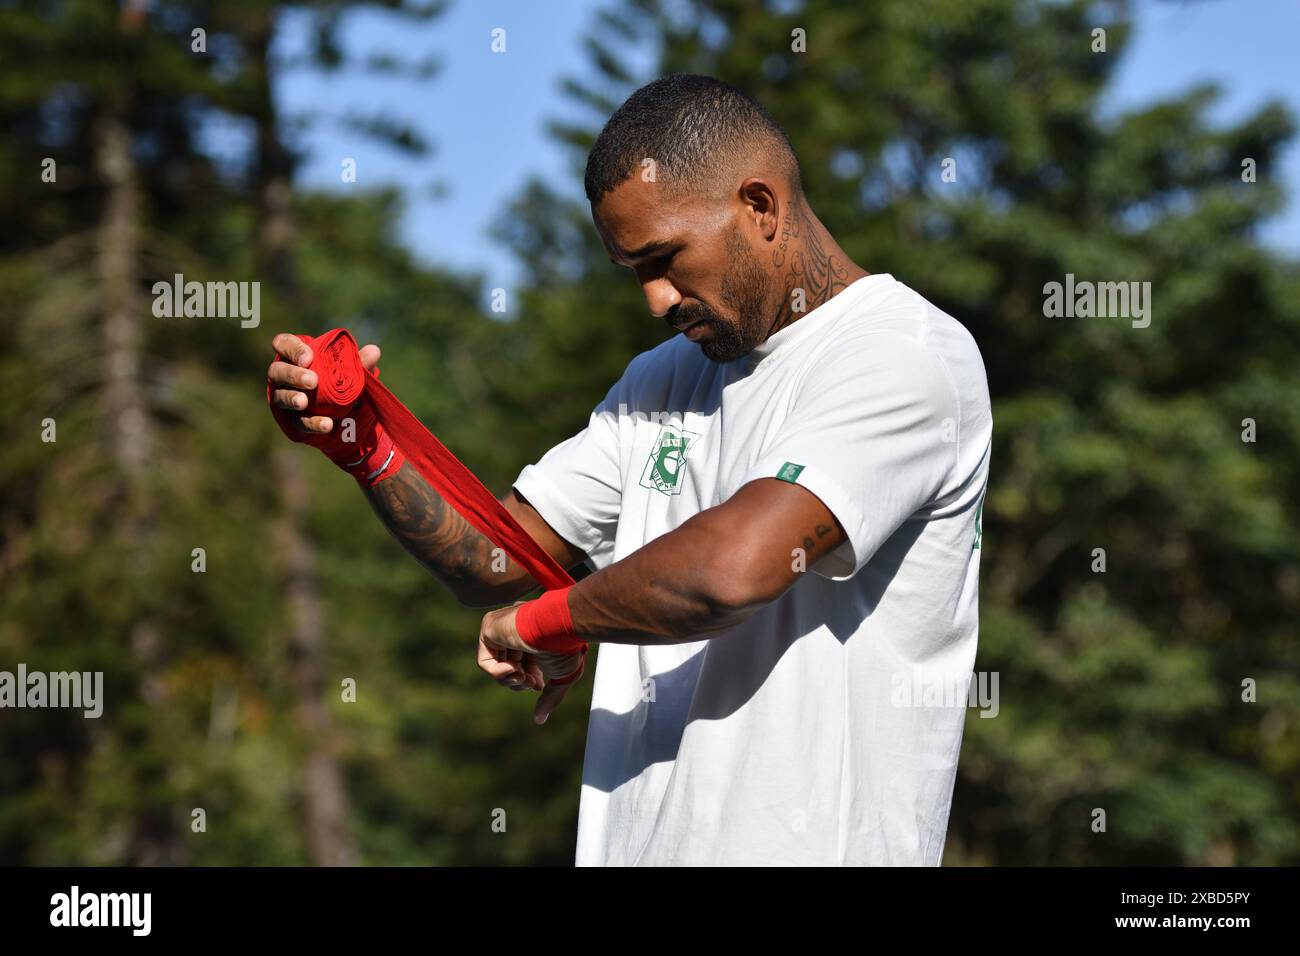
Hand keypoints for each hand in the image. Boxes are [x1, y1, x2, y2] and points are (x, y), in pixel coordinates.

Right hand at [267, 332, 381, 437]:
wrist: (348, 415)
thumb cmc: (343, 382)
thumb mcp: (353, 372)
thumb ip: (360, 362)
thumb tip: (373, 351)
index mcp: (297, 355)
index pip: (284, 343)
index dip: (292, 348)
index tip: (309, 357)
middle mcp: (284, 374)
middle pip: (277, 370)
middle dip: (293, 374)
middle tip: (312, 381)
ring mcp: (284, 396)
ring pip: (280, 396)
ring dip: (292, 398)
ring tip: (304, 402)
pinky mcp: (290, 419)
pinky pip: (298, 422)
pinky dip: (312, 423)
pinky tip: (326, 424)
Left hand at [478, 602, 583, 723]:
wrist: (559, 626)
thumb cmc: (566, 647)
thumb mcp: (563, 676)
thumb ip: (551, 697)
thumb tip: (539, 719)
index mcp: (536, 636)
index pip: (526, 662)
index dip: (530, 679)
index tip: (538, 686)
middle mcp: (517, 629)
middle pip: (510, 666)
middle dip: (520, 681)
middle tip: (531, 683)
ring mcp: (503, 627)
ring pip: (496, 666)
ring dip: (509, 680)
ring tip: (522, 678)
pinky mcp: (490, 627)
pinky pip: (484, 660)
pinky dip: (496, 673)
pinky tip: (512, 669)